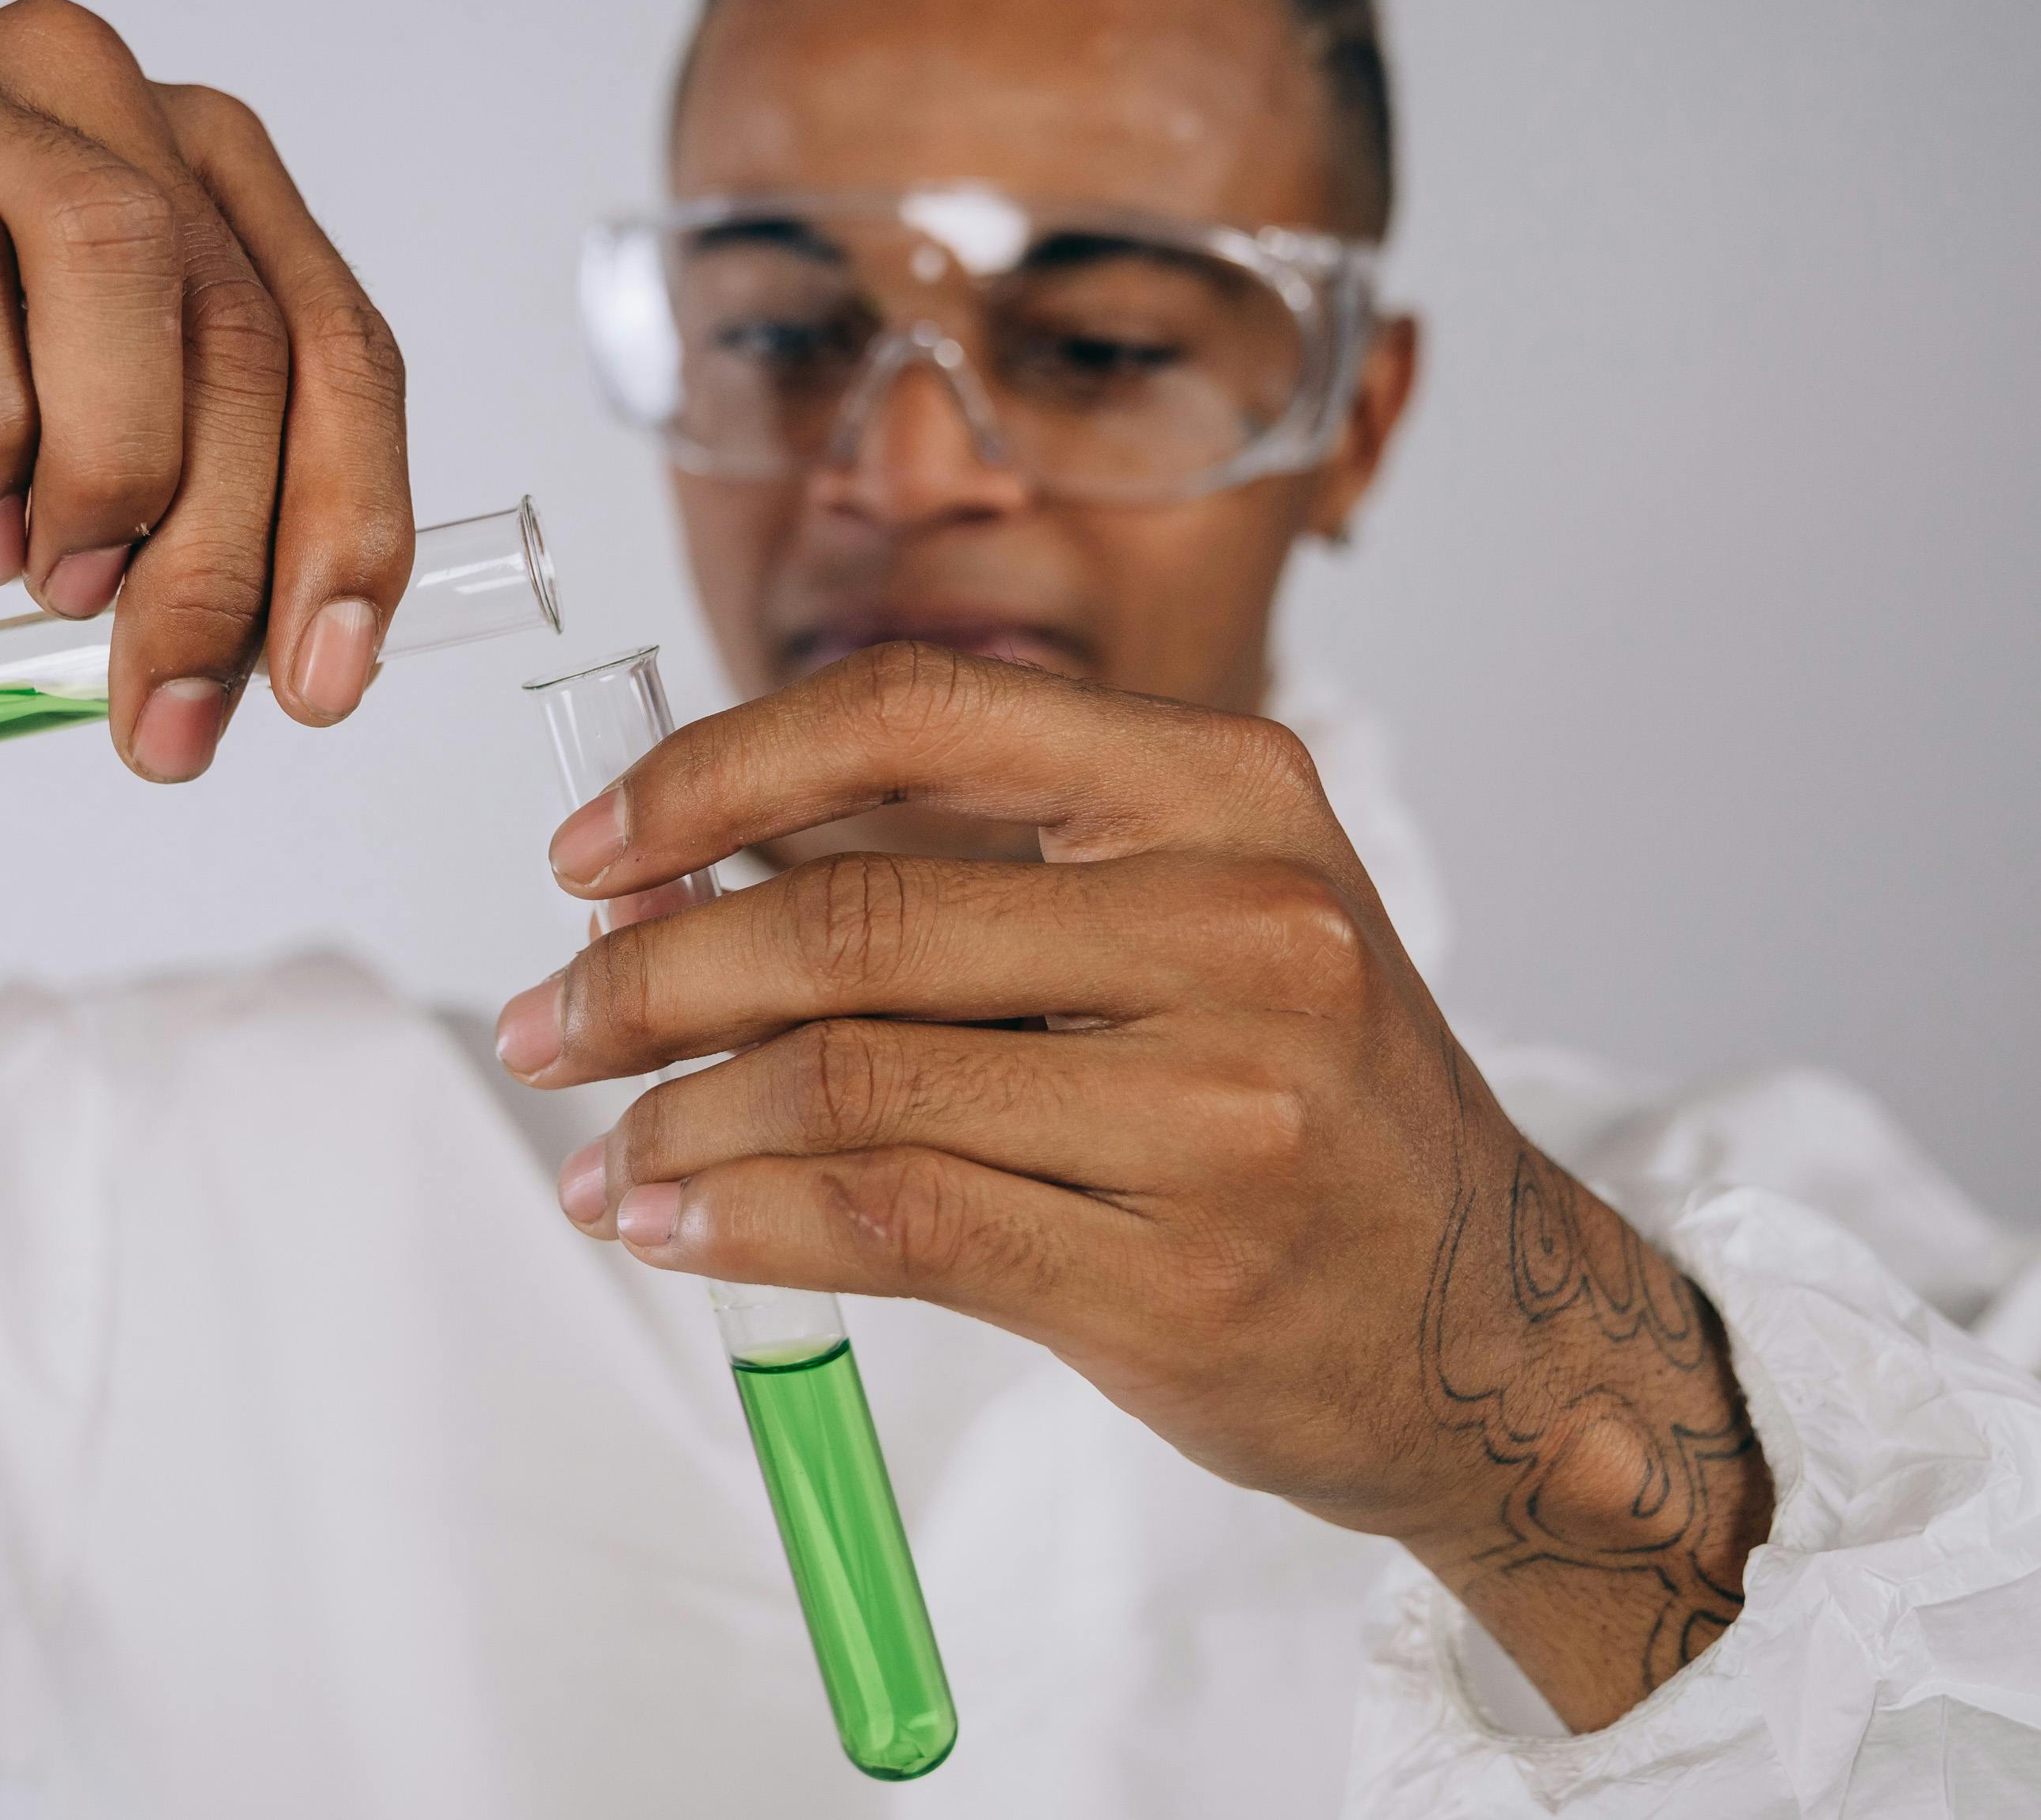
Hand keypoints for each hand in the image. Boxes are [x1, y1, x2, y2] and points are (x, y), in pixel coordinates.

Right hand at [0, 0, 410, 779]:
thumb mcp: (61, 506)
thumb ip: (188, 548)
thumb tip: (305, 663)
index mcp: (200, 179)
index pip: (338, 349)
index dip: (354, 522)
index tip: (329, 684)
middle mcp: (100, 102)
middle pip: (245, 327)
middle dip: (228, 550)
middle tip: (165, 702)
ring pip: (124, 260)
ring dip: (113, 472)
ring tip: (48, 586)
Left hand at [498, 643, 1772, 1730]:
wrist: (1493, 1326)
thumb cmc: (1306, 1106)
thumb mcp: (1198, 922)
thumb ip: (978, 876)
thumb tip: (690, 874)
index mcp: (1231, 790)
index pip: (915, 715)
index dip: (713, 772)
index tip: (589, 851)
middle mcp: (1244, 925)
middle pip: (854, 920)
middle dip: (648, 977)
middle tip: (547, 1023)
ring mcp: (1222, 1109)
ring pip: (851, 1083)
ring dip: (675, 1121)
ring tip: (599, 1154)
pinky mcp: (1177, 1276)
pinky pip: (894, 1221)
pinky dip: (744, 1222)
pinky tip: (674, 1225)